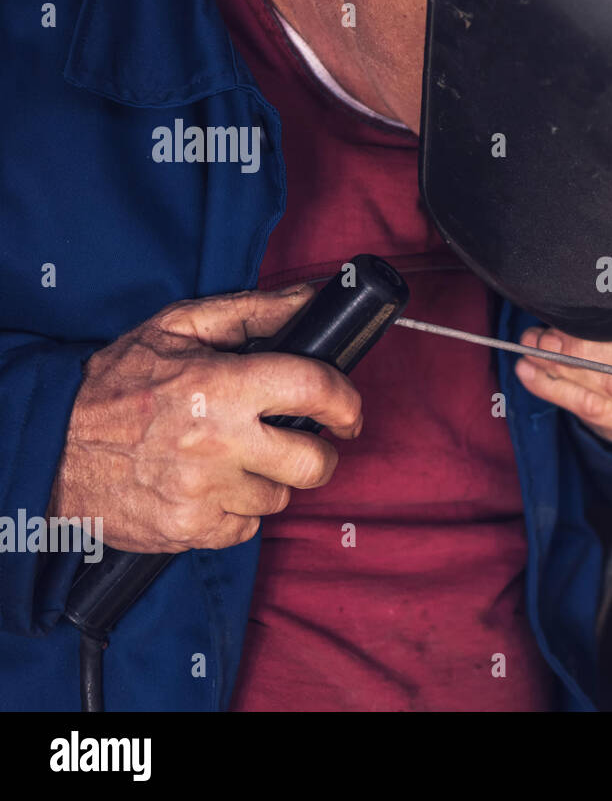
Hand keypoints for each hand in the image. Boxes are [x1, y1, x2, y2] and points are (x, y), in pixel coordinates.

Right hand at [48, 287, 362, 553]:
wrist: (46, 448)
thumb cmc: (114, 384)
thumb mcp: (179, 328)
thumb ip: (255, 312)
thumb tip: (314, 298)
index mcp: (221, 386)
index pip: (316, 391)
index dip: (346, 402)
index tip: (347, 411)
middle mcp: (218, 444)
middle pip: (314, 462)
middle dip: (317, 452)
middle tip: (296, 442)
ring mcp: (204, 493)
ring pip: (280, 498)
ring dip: (268, 481)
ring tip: (232, 460)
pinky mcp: (191, 531)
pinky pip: (246, 528)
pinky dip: (236, 511)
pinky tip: (209, 487)